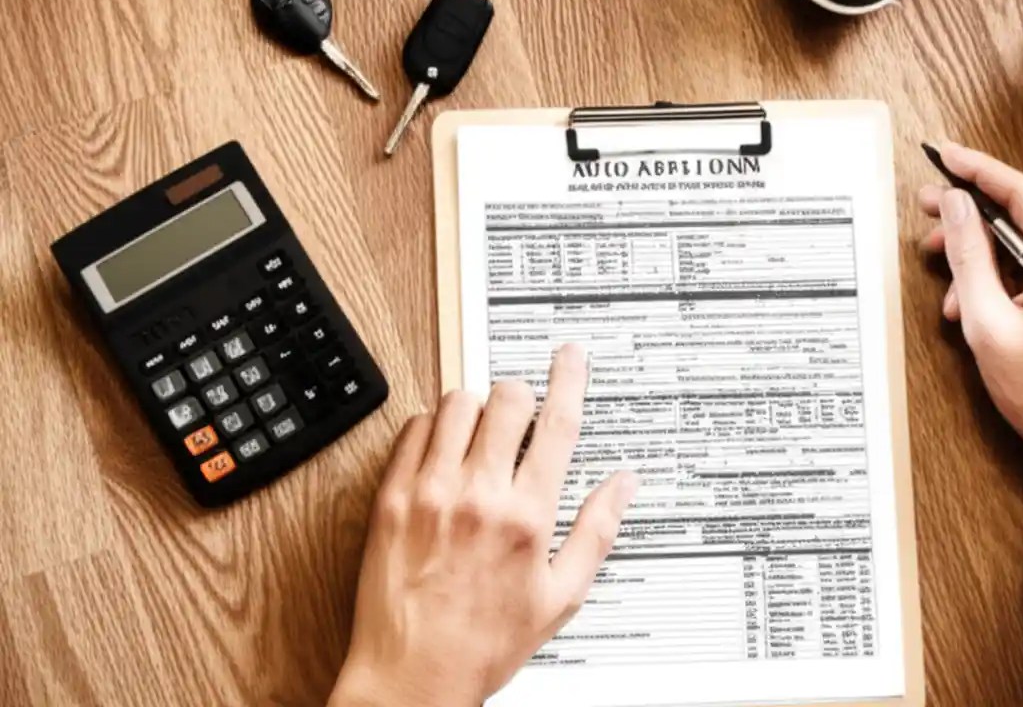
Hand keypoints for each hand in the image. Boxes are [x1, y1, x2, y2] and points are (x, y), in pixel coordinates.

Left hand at [330, 344, 638, 706]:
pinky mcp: (390, 500)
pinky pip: (411, 430)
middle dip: (522, 395)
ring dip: (476, 406)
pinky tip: (442, 450)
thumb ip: (596, 532)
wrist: (412, 679)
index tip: (571, 356)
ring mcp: (429, 493)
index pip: (557, 424)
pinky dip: (431, 426)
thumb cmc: (483, 645)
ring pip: (456, 403)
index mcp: (527, 518)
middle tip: (521, 414)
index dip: (570, 378)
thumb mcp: (561, 598)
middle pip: (507, 399)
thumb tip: (622, 485)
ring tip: (480, 433)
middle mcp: (478, 496)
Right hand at [918, 143, 1022, 531]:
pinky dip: (1006, 281)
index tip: (941, 157)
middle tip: (927, 219)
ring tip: (948, 292)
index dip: (975, 170)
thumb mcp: (989, 325)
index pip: (1020, 192)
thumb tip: (959, 208)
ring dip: (983, 261)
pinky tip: (977, 309)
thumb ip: (970, 259)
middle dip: (970, 220)